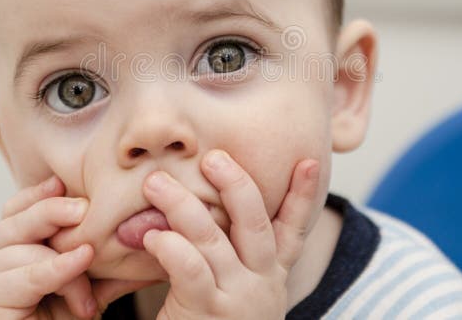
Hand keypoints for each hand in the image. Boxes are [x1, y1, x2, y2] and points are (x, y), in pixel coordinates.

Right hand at [0, 174, 154, 318]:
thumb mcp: (87, 289)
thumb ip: (107, 265)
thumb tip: (144, 241)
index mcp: (10, 247)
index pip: (18, 208)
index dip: (40, 194)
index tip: (64, 183)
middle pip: (15, 220)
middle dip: (51, 209)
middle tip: (84, 209)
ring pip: (23, 247)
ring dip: (62, 253)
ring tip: (90, 256)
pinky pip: (27, 276)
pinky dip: (56, 268)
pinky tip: (79, 260)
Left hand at [140, 150, 320, 319]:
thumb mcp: (235, 292)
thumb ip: (227, 255)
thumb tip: (200, 209)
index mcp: (271, 277)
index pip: (294, 230)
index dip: (302, 194)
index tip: (308, 159)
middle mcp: (262, 285)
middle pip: (257, 223)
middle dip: (236, 184)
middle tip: (213, 157)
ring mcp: (238, 299)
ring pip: (214, 238)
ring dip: (183, 205)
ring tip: (157, 183)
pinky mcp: (209, 313)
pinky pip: (191, 268)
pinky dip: (170, 246)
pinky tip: (152, 235)